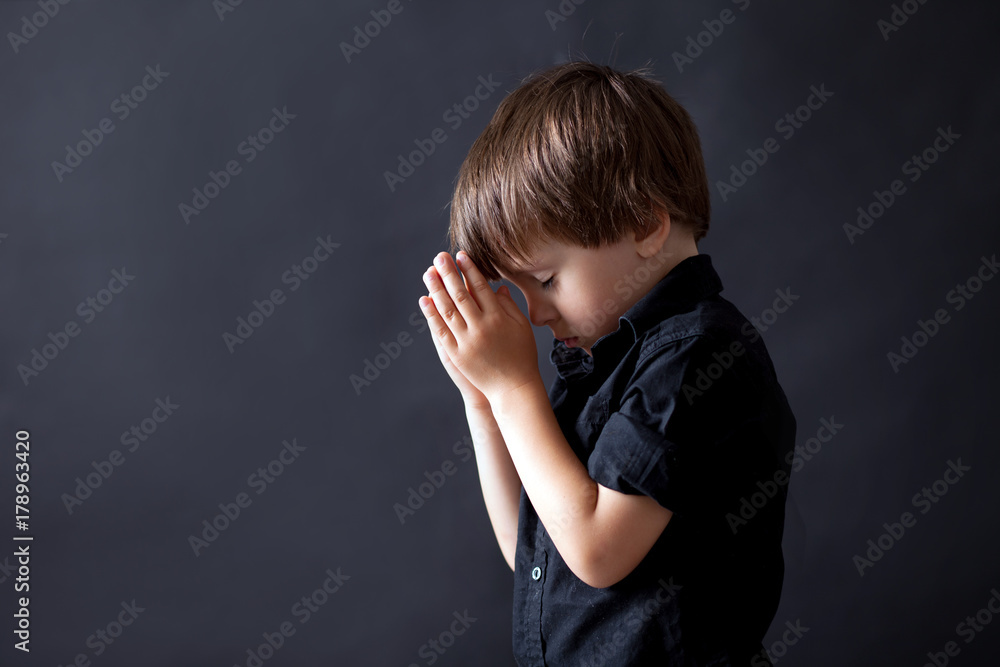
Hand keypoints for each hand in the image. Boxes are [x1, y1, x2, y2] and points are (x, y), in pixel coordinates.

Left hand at [418, 251, 541, 402]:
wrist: (513, 388)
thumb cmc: (522, 356)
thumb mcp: (521, 328)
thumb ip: (509, 306)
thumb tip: (496, 287)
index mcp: (498, 318)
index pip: (480, 288)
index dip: (469, 270)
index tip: (460, 256)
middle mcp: (481, 327)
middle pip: (461, 294)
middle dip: (449, 273)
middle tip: (439, 257)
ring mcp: (467, 341)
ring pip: (448, 310)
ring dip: (436, 289)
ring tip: (428, 273)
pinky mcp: (457, 354)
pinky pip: (441, 331)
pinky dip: (432, 315)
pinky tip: (425, 300)